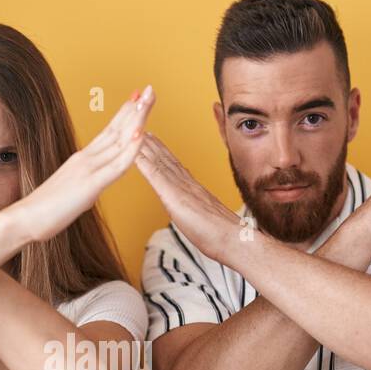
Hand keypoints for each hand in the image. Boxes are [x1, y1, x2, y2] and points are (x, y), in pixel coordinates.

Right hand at [7, 85, 154, 244]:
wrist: (25, 218)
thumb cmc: (47, 209)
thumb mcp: (73, 190)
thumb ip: (86, 183)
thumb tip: (95, 185)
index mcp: (83, 159)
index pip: (108, 132)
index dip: (124, 115)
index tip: (137, 100)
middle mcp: (86, 159)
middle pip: (116, 130)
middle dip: (135, 109)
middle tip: (150, 89)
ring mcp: (88, 169)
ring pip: (118, 141)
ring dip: (137, 120)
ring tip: (149, 100)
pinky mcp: (89, 185)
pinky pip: (115, 166)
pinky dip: (130, 150)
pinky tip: (142, 134)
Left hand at [134, 131, 240, 261]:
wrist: (235, 240)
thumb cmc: (225, 237)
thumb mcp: (208, 221)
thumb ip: (200, 214)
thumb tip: (197, 216)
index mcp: (195, 190)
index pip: (175, 168)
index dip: (163, 154)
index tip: (154, 141)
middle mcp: (188, 185)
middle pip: (167, 160)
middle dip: (153, 145)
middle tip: (141, 129)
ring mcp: (182, 189)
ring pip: (160, 163)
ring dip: (146, 148)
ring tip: (134, 132)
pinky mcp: (175, 197)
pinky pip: (157, 177)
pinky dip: (145, 164)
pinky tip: (135, 154)